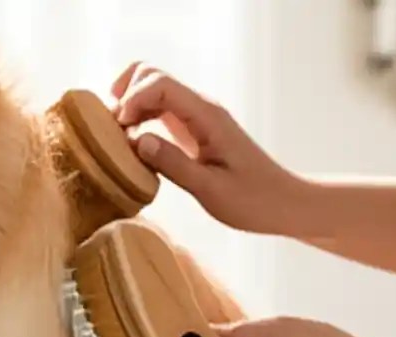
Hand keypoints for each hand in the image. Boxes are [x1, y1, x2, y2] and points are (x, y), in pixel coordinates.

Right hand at [109, 62, 313, 236]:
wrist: (282, 203)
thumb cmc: (252, 201)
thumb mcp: (211, 191)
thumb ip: (174, 165)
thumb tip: (137, 141)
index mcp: (207, 116)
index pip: (161, 84)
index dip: (133, 100)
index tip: (121, 131)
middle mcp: (201, 108)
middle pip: (153, 74)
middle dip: (126, 92)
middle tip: (113, 129)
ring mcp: (196, 116)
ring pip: (153, 88)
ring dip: (130, 105)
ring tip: (118, 138)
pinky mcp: (192, 129)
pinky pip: (159, 109)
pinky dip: (139, 118)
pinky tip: (133, 144)